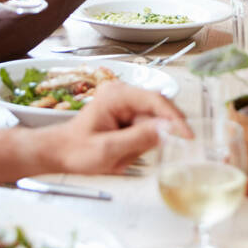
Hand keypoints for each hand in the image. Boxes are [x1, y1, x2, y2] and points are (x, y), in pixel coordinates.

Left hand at [46, 82, 187, 173]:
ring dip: (142, 143)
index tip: (187, 136)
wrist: (60, 152)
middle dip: (151, 136)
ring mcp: (125, 103)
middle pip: (156, 112)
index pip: (156, 101)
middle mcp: (123, 94)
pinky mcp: (127, 114)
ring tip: (120, 153)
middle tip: (134, 153)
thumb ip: (138, 138)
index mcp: (116, 95)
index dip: (175, 118)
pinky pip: (146, 128)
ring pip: (152, 123)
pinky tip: (121, 150)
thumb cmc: (76, 150)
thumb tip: (167, 129)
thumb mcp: (108, 150)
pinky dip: (138, 143)